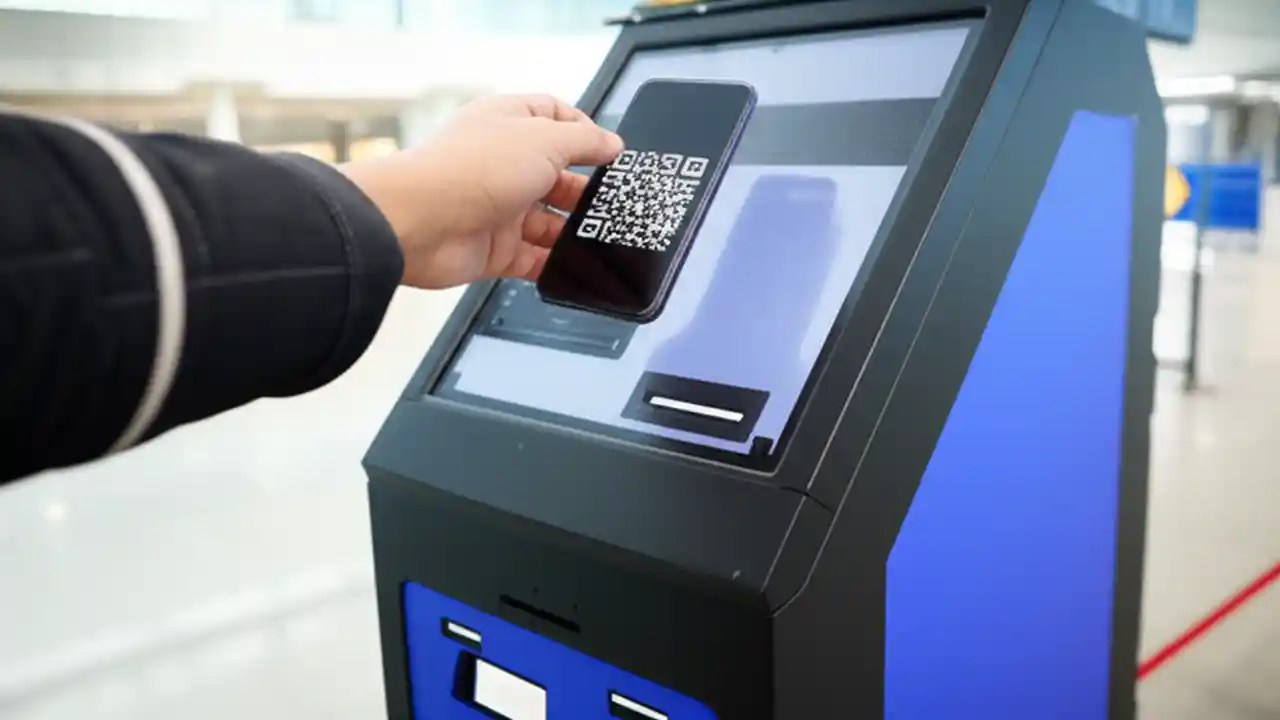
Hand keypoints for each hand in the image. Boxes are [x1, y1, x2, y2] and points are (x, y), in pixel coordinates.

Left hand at [339, 94, 623, 288]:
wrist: (416, 223)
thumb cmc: (468, 170)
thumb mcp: (543, 140)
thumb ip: (584, 141)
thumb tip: (611, 143)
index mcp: (508, 123)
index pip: (554, 117)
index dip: (585, 132)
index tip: (611, 153)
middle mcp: (502, 163)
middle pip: (557, 174)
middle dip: (586, 189)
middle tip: (615, 202)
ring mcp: (498, 208)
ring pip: (549, 221)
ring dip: (575, 231)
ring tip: (605, 239)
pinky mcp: (495, 249)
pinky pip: (534, 260)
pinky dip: (556, 266)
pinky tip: (577, 268)